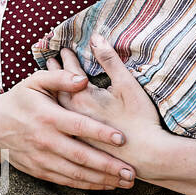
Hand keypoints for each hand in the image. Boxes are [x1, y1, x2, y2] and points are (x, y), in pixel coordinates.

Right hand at [0, 64, 137, 190]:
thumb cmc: (18, 101)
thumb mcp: (34, 82)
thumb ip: (59, 77)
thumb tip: (83, 79)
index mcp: (48, 117)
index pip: (79, 126)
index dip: (101, 133)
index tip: (122, 139)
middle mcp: (46, 140)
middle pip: (82, 156)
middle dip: (108, 165)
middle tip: (132, 172)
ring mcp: (43, 159)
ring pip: (76, 173)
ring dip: (102, 180)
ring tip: (125, 182)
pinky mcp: (40, 171)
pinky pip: (67, 181)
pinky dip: (87, 185)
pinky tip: (106, 185)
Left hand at [47, 35, 163, 166]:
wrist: (145, 157)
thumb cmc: (139, 119)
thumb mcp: (126, 84)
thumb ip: (109, 60)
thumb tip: (96, 37)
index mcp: (83, 97)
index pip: (70, 72)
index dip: (68, 59)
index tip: (64, 50)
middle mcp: (73, 114)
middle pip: (58, 89)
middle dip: (55, 74)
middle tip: (50, 62)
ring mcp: (74, 131)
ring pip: (58, 108)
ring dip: (54, 93)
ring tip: (51, 83)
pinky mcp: (79, 144)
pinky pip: (63, 126)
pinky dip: (59, 114)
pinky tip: (60, 113)